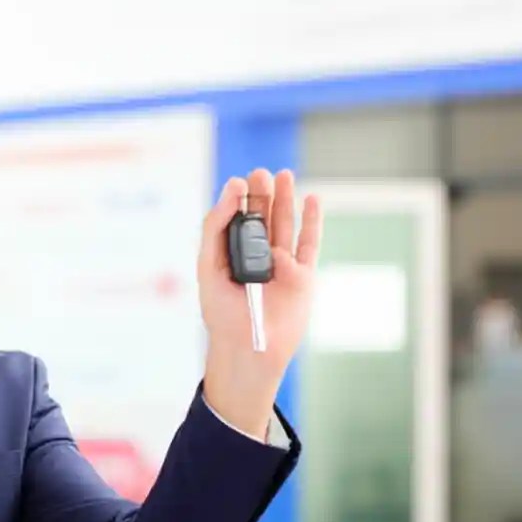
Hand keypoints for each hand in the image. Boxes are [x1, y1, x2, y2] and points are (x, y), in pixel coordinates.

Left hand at [197, 168, 322, 437]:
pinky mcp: (302, 276)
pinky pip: (310, 244)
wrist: (248, 346)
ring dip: (284, 199)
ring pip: (284, 224)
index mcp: (230, 255)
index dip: (237, 199)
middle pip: (261, 217)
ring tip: (283, 175)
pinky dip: (312, 221)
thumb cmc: (223, 313)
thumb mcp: (209, 267)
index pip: (234, 219)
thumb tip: (230, 193)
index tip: (239, 182)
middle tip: (260, 174)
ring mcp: (281, 265)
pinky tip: (312, 199)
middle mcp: (255, 257)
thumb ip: (215, 230)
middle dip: (261, 194)